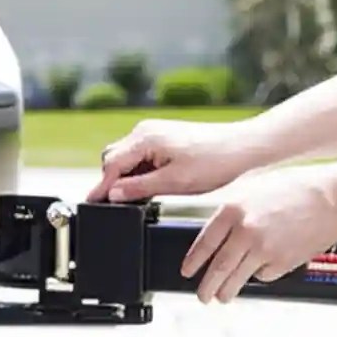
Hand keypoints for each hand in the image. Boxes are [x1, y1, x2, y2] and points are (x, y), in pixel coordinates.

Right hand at [87, 119, 271, 202]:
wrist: (243, 146)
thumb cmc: (215, 162)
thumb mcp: (174, 182)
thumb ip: (139, 188)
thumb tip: (112, 194)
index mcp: (144, 138)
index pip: (111, 166)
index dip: (102, 188)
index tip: (94, 205)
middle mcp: (144, 131)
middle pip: (113, 159)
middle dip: (113, 182)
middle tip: (120, 205)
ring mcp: (153, 132)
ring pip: (126, 158)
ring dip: (128, 177)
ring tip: (140, 198)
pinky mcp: (162, 137)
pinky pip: (140, 155)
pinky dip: (140, 171)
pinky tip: (152, 186)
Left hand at [181, 165, 336, 303]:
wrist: (333, 198)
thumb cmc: (296, 188)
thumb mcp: (252, 186)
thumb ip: (231, 209)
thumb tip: (215, 230)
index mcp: (233, 209)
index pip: (204, 243)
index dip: (193, 261)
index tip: (187, 271)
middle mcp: (246, 231)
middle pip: (218, 268)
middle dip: (207, 287)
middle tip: (202, 295)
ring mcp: (265, 249)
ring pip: (237, 278)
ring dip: (226, 291)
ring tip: (221, 296)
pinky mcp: (283, 263)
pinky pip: (264, 275)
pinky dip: (259, 276)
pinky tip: (261, 270)